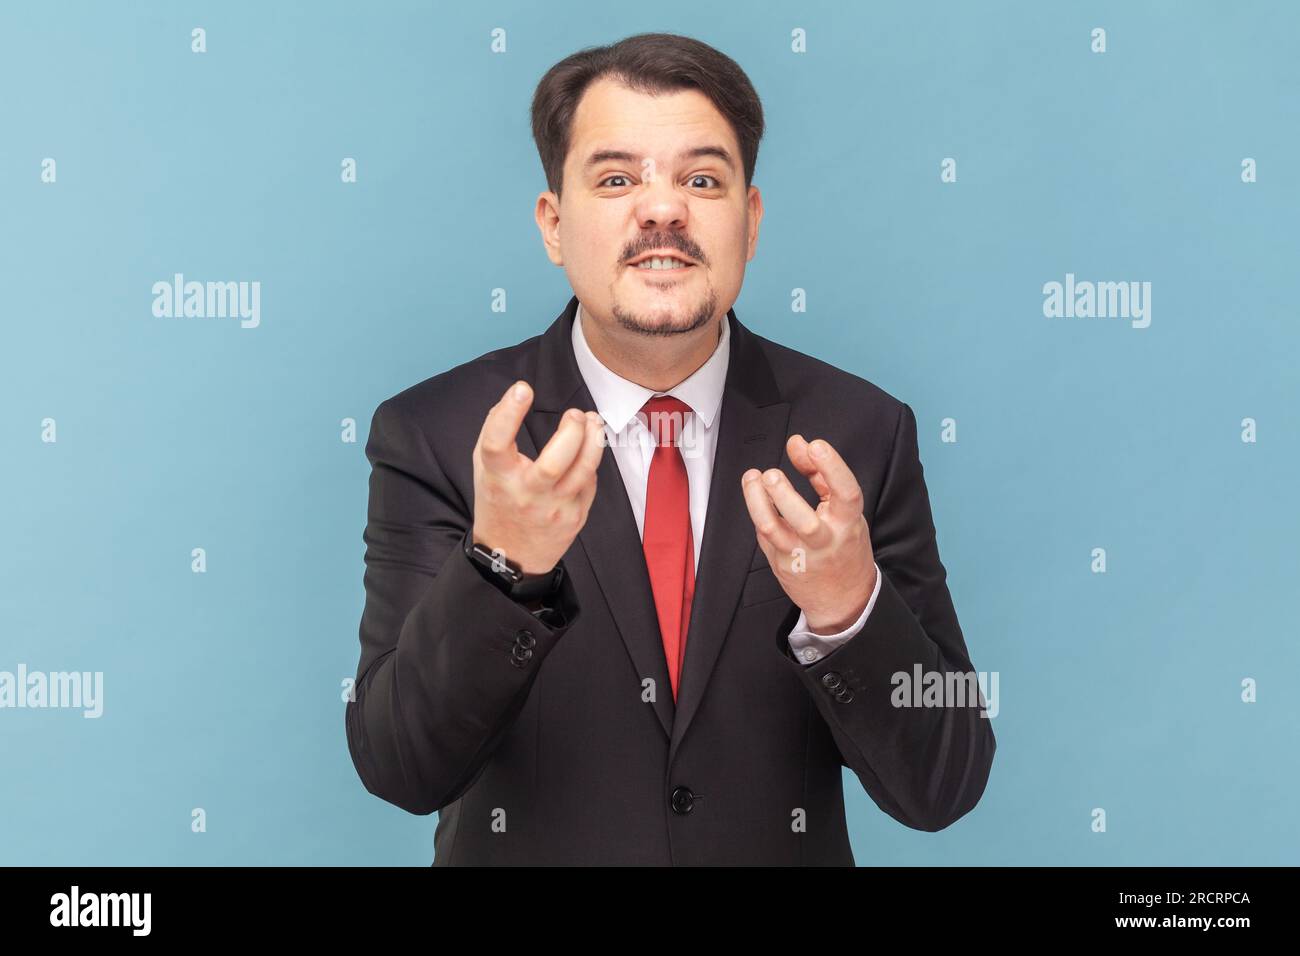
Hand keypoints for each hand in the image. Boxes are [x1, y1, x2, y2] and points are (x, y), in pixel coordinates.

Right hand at [471, 381, 605, 573]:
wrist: (511, 555)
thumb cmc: (499, 500)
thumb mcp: (485, 468)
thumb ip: (495, 431)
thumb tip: (515, 394)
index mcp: (497, 478)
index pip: (497, 444)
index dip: (508, 414)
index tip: (523, 389)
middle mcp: (525, 495)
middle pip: (554, 463)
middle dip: (571, 431)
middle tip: (575, 414)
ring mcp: (553, 509)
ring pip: (582, 472)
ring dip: (593, 440)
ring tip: (592, 421)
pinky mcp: (574, 517)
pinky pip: (590, 482)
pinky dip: (589, 462)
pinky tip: (585, 453)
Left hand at [740, 435, 877, 634]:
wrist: (843, 598)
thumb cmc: (844, 547)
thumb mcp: (843, 510)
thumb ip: (820, 474)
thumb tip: (799, 444)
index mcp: (848, 523)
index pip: (846, 493)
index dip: (832, 467)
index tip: (816, 446)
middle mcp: (825, 540)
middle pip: (803, 519)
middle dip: (783, 493)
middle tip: (771, 474)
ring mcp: (800, 554)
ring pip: (772, 529)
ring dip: (757, 501)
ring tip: (752, 479)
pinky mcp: (780, 563)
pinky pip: (763, 535)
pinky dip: (757, 512)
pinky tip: (757, 498)